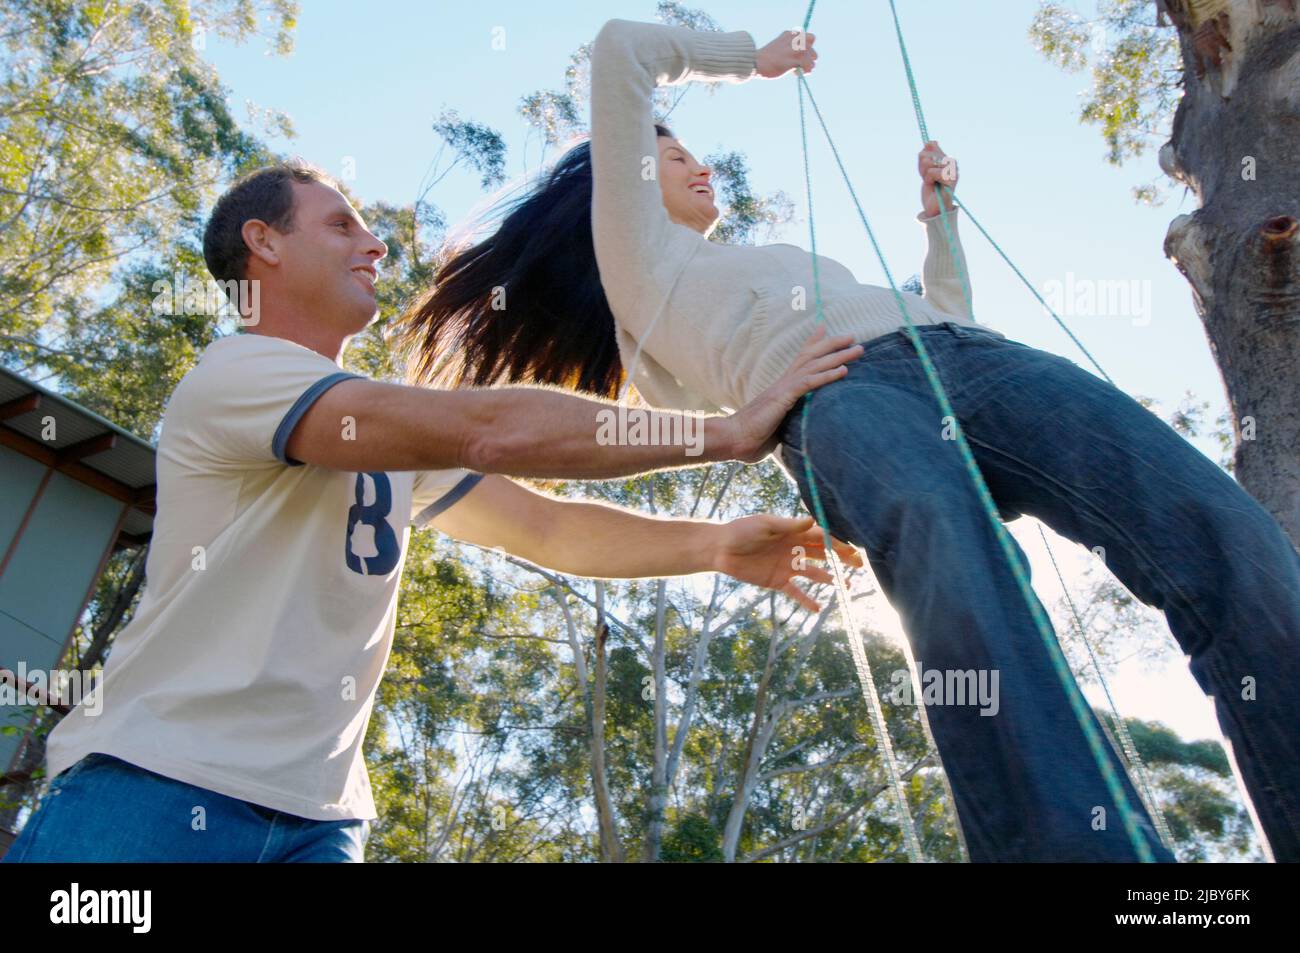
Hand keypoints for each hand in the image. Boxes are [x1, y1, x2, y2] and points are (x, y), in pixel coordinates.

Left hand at [713, 514, 862, 611]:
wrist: (720, 549)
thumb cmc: (741, 531)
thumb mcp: (765, 524)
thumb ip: (788, 526)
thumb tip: (812, 521)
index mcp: (793, 533)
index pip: (821, 538)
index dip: (837, 543)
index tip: (854, 550)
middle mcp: (794, 549)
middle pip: (823, 555)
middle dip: (842, 559)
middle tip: (861, 566)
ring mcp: (787, 566)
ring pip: (814, 573)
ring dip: (830, 579)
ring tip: (847, 587)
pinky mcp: (777, 581)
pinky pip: (795, 592)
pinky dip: (806, 600)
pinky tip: (818, 609)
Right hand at [725, 326, 862, 463]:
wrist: (733, 440)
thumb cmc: (750, 438)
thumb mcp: (775, 428)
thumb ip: (787, 422)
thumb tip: (795, 430)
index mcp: (781, 388)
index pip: (799, 360)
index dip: (813, 344)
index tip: (825, 330)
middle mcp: (783, 383)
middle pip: (810, 356)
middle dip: (832, 344)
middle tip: (852, 337)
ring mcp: (783, 388)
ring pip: (814, 365)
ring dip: (838, 356)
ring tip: (858, 348)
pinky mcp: (783, 398)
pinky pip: (809, 382)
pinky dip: (827, 375)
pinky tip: (844, 370)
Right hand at [755, 29, 816, 78]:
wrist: (756, 63)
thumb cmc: (765, 59)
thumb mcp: (778, 47)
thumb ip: (789, 47)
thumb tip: (801, 59)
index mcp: (790, 34)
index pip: (809, 37)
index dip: (808, 47)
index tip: (800, 55)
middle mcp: (794, 39)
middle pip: (812, 46)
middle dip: (810, 56)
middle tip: (801, 64)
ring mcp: (795, 49)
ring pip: (813, 56)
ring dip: (809, 65)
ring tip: (801, 70)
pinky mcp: (794, 60)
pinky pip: (808, 65)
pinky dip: (805, 71)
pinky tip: (796, 73)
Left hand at [918, 140, 957, 217]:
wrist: (934, 207)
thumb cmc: (931, 189)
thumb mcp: (925, 170)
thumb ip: (927, 156)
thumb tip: (930, 141)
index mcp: (947, 158)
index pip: (930, 146)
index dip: (922, 158)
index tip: (925, 170)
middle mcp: (952, 162)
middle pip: (928, 153)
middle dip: (922, 167)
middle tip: (928, 178)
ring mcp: (953, 170)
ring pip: (929, 162)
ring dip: (925, 174)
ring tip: (931, 182)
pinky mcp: (952, 179)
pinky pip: (933, 172)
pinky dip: (929, 179)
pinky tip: (933, 185)